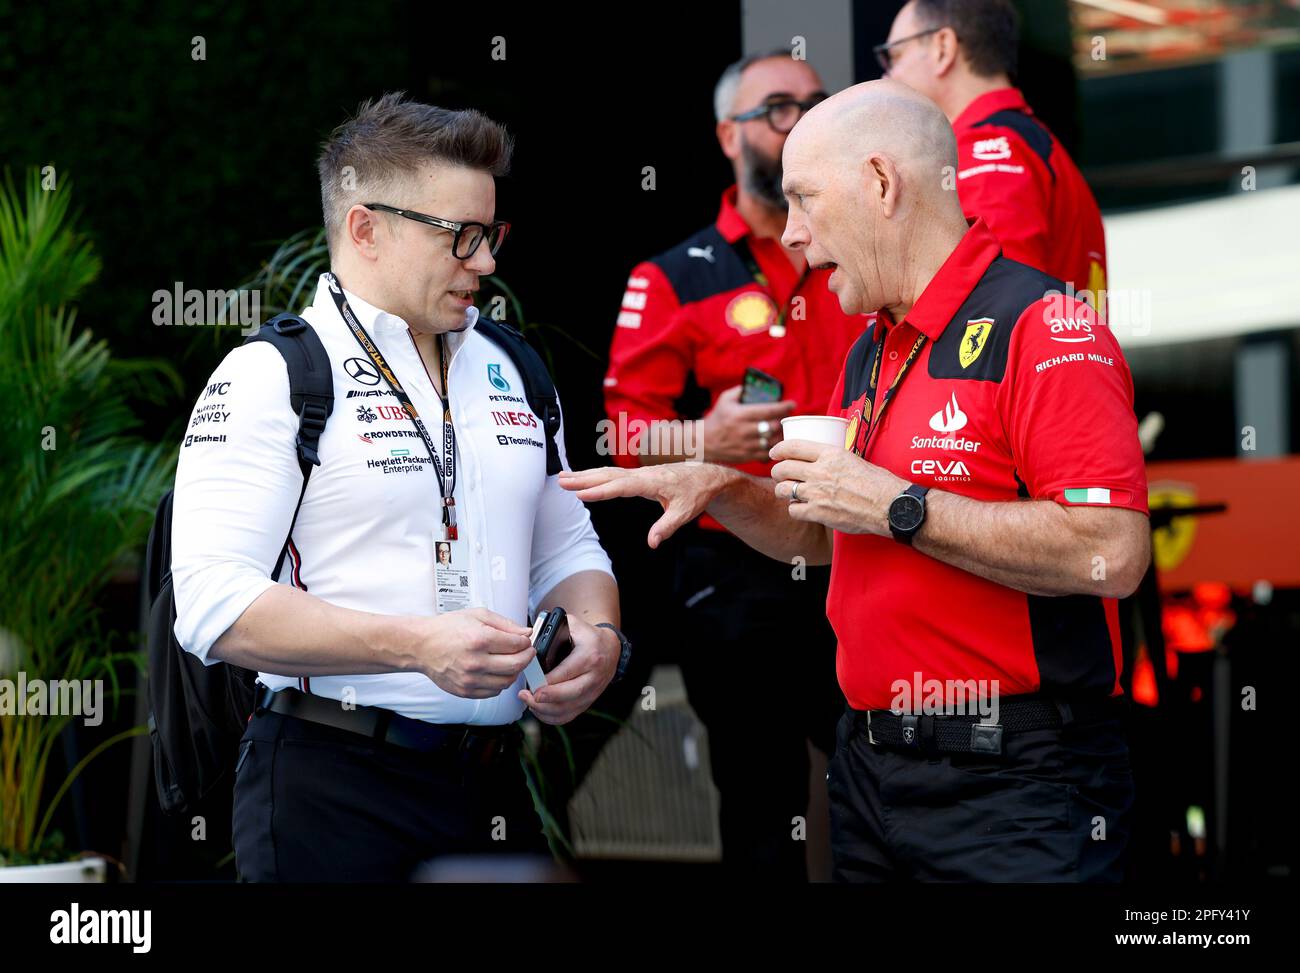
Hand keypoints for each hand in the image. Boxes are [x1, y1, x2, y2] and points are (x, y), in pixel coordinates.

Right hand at [415, 607, 534, 697]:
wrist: (421, 645)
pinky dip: (500, 682)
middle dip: (527, 657)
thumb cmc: (446, 629)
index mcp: (479, 639)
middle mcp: (475, 662)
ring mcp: (470, 679)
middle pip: (516, 665)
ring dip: (514, 671)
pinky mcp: (465, 691)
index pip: (516, 645)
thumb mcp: (477, 616)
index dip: (526, 642)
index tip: (526, 641)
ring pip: (507, 681)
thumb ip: (505, 624)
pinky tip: (496, 671)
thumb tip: (525, 633)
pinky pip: (493, 692)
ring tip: (510, 661)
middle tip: (526, 652)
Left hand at [518, 614, 619, 724]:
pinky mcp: (588, 702)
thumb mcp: (574, 625)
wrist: (610, 649)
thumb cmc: (587, 636)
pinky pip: (569, 716)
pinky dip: (552, 717)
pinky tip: (538, 710)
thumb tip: (531, 639)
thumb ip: (554, 628)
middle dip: (547, 698)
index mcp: (590, 656)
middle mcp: (594, 676)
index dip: (548, 681)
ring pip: (568, 708)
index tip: (531, 683)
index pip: (567, 672)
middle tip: (528, 696)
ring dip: (546, 709)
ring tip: (528, 701)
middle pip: (571, 693)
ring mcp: (593, 692)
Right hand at [559, 462, 733, 547]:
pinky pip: (612, 475)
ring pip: (607, 473)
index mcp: (651, 482)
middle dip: (583, 479)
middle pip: (607, 476)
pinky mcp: (638, 476)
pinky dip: (596, 475)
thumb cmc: (695, 493)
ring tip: (563, 478)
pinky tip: (584, 478)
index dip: (600, 491)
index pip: (620, 487)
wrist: (706, 477)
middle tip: (561, 481)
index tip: (580, 494)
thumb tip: (652, 543)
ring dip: (585, 475)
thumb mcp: (685, 513)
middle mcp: (641, 475)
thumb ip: (667, 526)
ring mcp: (638, 474)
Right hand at [700, 385, 796, 463]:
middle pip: (774, 426)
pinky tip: (775, 442)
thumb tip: (758, 385)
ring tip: (784, 430)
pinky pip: (768, 454)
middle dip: (784, 421)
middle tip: (788, 417)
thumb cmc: (717, 419)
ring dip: (782, 435)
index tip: (792, 404)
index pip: (769, 410)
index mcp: (741, 415)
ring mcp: (747, 445)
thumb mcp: (725, 399)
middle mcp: (745, 431)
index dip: (784, 407)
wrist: (704, 442)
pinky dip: (775, 448)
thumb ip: (741, 390)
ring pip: (774, 442)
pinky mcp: (748, 456)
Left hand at [768, 439, 906, 535]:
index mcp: (830, 454)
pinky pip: (793, 510)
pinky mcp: (818, 513)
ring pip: (783, 489)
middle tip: (780, 474)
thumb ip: (834, 460)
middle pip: (783, 468)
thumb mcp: (854, 459)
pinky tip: (801, 508)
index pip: (793, 446)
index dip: (778, 449)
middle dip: (777, 471)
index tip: (774, 453)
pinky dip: (795, 509)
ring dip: (782, 490)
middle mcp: (820, 472)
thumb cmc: (879, 483)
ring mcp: (817, 493)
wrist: (889, 505)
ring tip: (788, 491)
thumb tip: (824, 460)